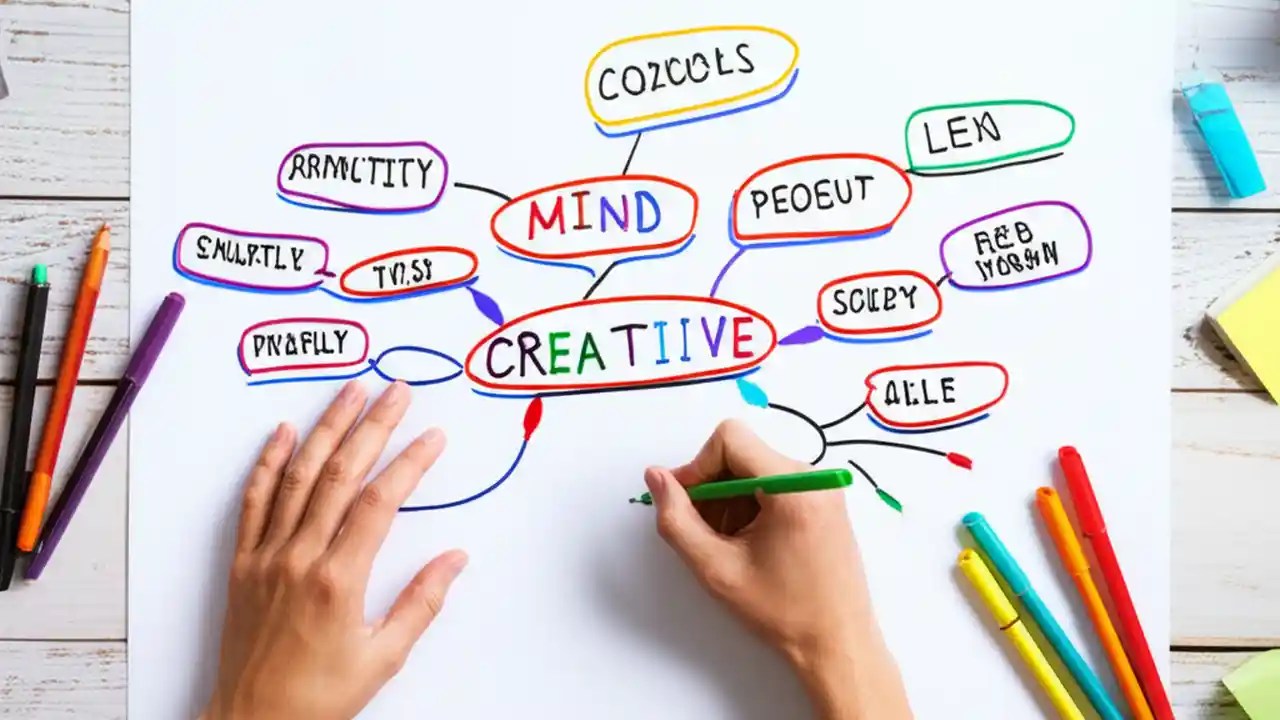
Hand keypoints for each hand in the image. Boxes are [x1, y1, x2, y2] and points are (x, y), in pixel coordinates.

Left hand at [201, 381, 466, 719]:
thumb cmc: (318, 698)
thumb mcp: (383, 657)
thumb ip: (421, 603)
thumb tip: (455, 560)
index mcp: (338, 580)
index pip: (380, 502)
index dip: (409, 464)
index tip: (432, 437)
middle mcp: (299, 558)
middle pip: (340, 474)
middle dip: (373, 426)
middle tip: (397, 392)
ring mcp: (266, 556)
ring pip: (298, 477)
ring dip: (326, 429)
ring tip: (350, 393)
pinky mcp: (243, 563)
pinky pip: (254, 501)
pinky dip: (267, 463)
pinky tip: (281, 433)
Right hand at [645, 420, 910, 719]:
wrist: (838, 643)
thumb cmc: (784, 613)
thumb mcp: (717, 569)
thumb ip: (677, 520)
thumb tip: (657, 478)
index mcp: (794, 487)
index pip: (730, 439)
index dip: (697, 466)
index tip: (684, 501)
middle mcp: (814, 477)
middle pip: (742, 453)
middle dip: (712, 487)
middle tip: (702, 531)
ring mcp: (822, 487)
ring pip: (755, 469)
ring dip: (730, 500)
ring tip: (729, 545)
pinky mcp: (823, 500)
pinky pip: (774, 483)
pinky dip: (750, 505)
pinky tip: (748, 543)